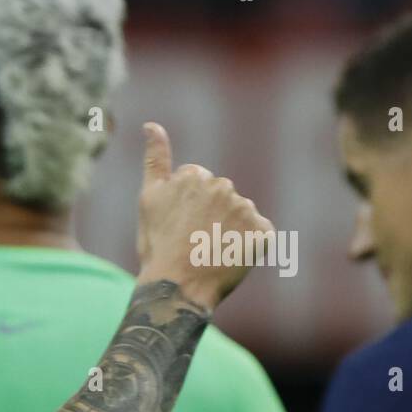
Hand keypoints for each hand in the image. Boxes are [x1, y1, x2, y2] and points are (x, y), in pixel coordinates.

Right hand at [135, 122, 273, 312]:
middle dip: (209, 216)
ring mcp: (244, 209)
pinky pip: (258, 234)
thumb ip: (155, 159)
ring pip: (238, 215)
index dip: (185, 208)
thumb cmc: (157, 246)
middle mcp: (222, 186)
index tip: (176, 227)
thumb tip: (152, 124)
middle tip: (191, 242)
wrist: (176, 287)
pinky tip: (227, 258)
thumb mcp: (148, 200)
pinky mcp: (262, 232)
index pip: (196, 184)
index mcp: (195, 176)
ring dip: (228, 231)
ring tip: (208, 252)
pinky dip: (247, 246)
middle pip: (219, 197)